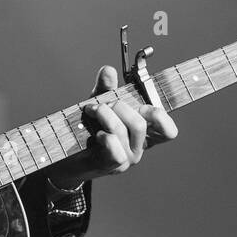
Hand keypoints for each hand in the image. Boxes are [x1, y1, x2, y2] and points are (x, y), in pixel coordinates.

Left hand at [46, 65, 178, 186]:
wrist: (68, 156)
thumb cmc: (88, 129)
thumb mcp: (99, 104)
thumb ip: (105, 88)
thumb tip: (108, 70)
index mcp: (143, 133)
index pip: (168, 131)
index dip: (161, 116)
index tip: (141, 104)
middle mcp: (139, 147)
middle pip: (141, 124)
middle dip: (119, 107)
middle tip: (102, 104)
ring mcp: (126, 159)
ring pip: (124, 132)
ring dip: (106, 116)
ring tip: (92, 111)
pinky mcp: (111, 166)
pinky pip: (116, 151)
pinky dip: (105, 137)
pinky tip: (95, 133)